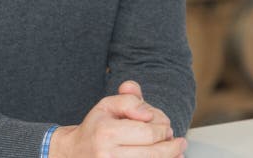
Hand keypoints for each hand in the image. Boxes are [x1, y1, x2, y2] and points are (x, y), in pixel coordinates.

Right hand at [49, 80, 186, 157]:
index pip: (148, 133)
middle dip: (171, 148)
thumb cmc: (95, 127)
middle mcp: (107, 156)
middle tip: (179, 143)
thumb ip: (129, 100)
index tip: (168, 128)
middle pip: (153, 154)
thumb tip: (147, 114)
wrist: (74, 153)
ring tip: (178, 153)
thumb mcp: (107, 105)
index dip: (163, 130)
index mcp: (107, 133)